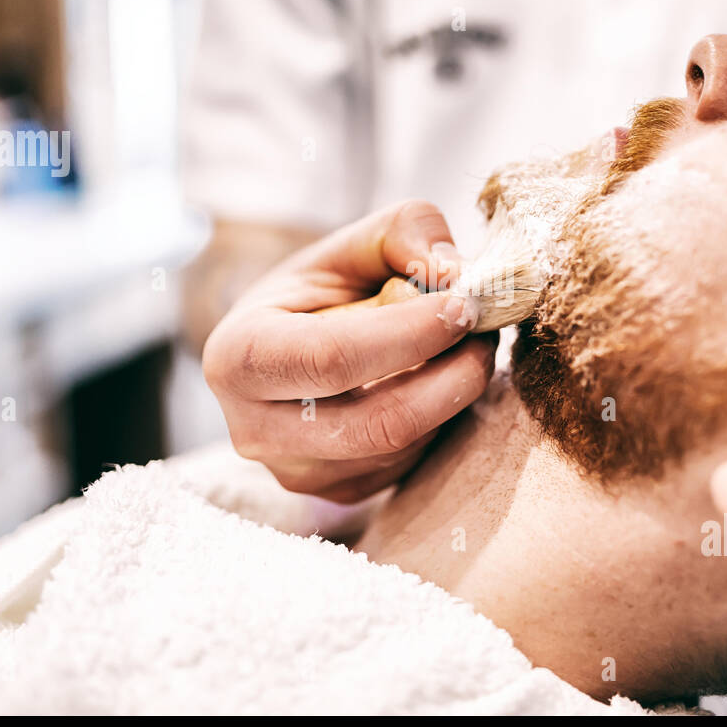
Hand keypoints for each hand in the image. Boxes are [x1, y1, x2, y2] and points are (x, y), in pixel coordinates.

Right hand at [202, 200, 497, 503]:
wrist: (300, 347)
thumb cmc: (327, 289)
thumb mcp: (356, 241)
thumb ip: (407, 231)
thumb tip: (455, 272)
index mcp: (239, 356)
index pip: (333, 358)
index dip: (410, 334)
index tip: (465, 305)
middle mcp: (254, 430)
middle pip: (377, 422)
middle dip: (450, 375)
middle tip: (487, 331)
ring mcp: (297, 474)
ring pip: (402, 447)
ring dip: (453, 395)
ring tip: (466, 345)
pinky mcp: (339, 495)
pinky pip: (409, 465)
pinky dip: (441, 421)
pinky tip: (440, 381)